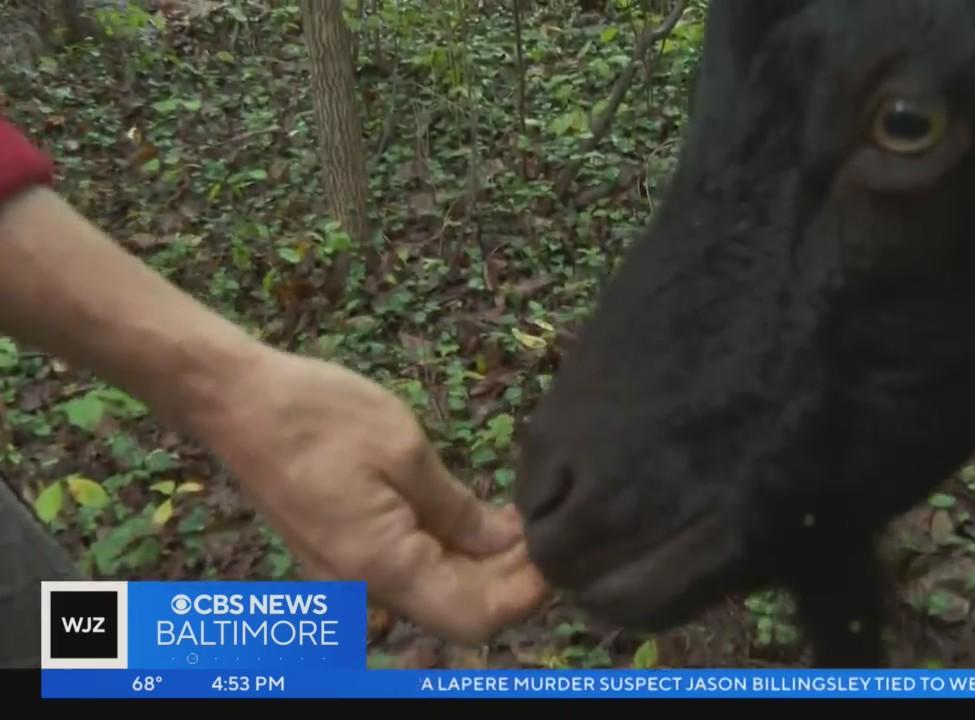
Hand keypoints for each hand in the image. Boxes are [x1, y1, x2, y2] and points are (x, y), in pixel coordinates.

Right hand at [193, 347, 548, 643]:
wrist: (234, 400)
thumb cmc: (318, 416)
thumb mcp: (405, 451)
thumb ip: (460, 509)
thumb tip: (507, 543)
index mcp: (381, 568)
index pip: (473, 618)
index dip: (524, 594)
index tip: (557, 551)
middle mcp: (362, 588)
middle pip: (456, 610)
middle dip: (509, 578)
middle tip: (547, 527)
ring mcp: (347, 575)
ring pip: (434, 593)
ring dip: (482, 566)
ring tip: (520, 518)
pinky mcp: (342, 553)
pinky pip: (408, 571)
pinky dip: (448, 553)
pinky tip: (476, 517)